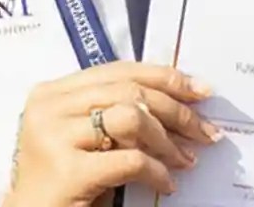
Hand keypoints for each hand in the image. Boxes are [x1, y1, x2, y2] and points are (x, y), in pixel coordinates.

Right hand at [3, 62, 222, 206]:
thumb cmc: (63, 183)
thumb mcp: (85, 138)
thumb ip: (114, 111)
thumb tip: (180, 101)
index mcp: (52, 93)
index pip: (118, 70)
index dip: (164, 77)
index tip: (199, 90)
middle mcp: (48, 108)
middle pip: (129, 92)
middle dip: (176, 111)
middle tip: (205, 131)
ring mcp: (54, 138)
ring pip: (131, 118)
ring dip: (167, 141)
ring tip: (184, 159)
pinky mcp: (67, 172)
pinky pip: (130, 160)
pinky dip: (156, 171)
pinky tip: (166, 183)